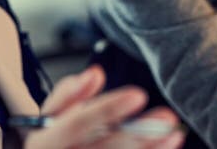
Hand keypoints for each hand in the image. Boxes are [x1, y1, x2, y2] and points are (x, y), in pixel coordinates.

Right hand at [23, 65, 184, 148]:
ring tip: (173, 133)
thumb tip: (95, 73)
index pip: (76, 124)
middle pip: (102, 148)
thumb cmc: (49, 140)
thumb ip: (69, 94)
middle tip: (166, 118)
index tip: (138, 94)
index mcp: (43, 142)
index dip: (107, 110)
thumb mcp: (48, 116)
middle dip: (137, 134)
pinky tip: (166, 146)